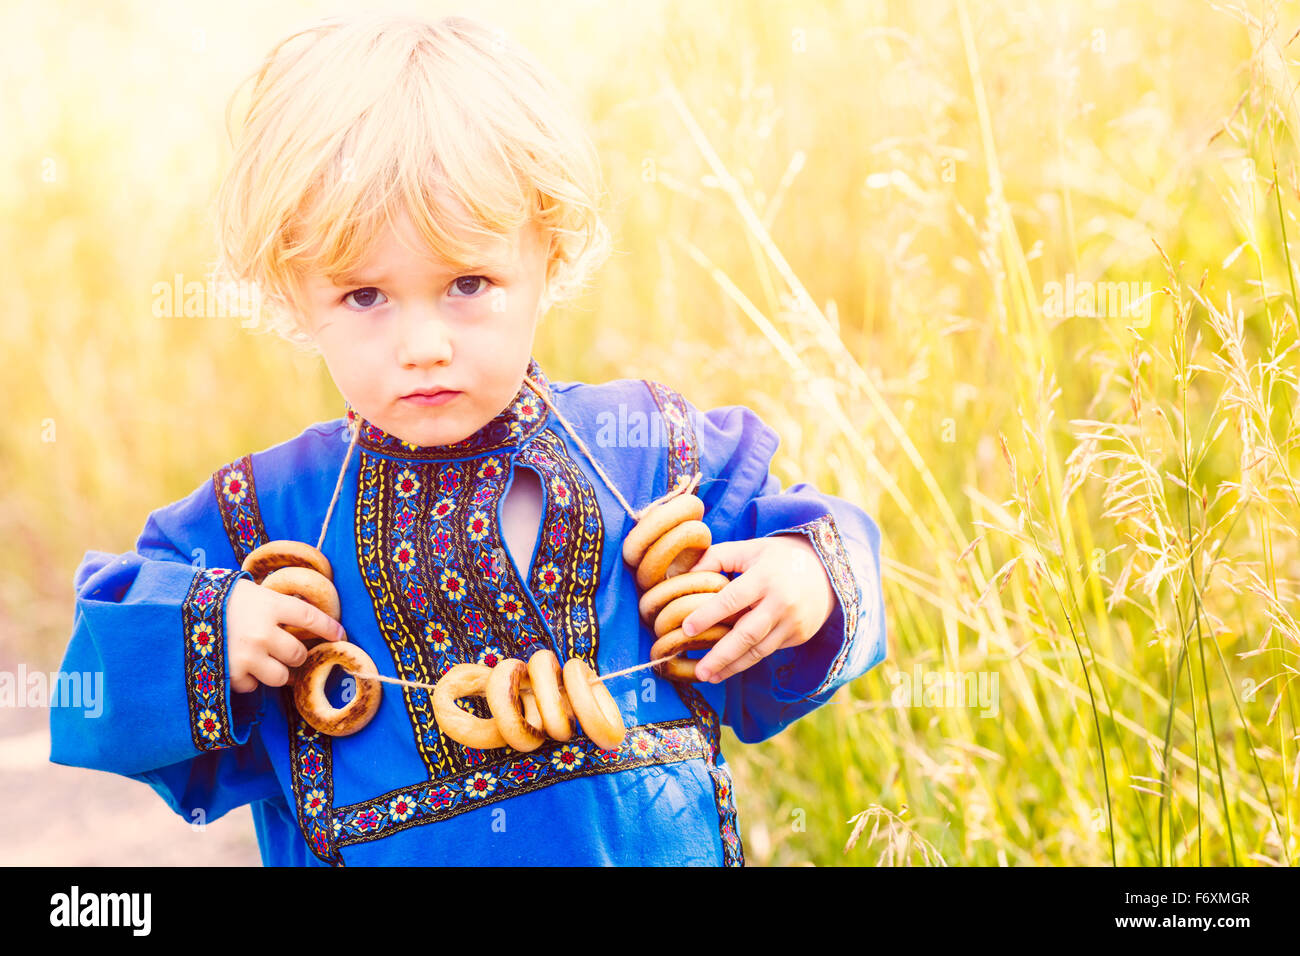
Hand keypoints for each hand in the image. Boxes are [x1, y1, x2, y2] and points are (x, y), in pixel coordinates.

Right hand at [226, 577, 345, 692]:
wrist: (176, 610)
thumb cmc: (220, 599)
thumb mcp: (252, 592)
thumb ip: (277, 605)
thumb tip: (308, 619)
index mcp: (270, 605)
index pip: (311, 618)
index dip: (329, 628)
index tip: (340, 635)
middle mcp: (263, 632)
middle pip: (298, 654)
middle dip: (295, 654)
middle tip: (287, 650)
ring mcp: (247, 656)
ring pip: (281, 676)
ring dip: (277, 671)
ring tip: (265, 661)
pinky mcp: (231, 675)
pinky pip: (254, 686)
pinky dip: (250, 679)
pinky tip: (239, 665)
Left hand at [677, 533, 834, 682]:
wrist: (828, 571)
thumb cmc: (779, 558)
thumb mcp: (750, 548)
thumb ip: (718, 557)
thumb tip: (684, 575)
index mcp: (765, 576)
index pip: (732, 599)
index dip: (708, 615)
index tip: (686, 629)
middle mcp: (781, 602)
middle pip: (746, 634)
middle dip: (721, 655)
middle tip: (699, 671)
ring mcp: (792, 622)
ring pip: (759, 650)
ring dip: (733, 667)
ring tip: (710, 676)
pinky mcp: (799, 635)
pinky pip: (769, 650)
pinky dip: (749, 660)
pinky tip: (730, 667)